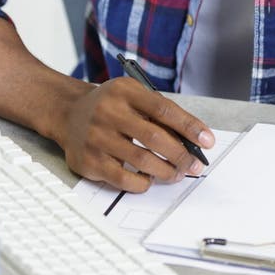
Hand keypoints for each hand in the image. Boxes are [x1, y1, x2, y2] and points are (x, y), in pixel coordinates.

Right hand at [60, 77, 214, 191]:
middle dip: (181, 155)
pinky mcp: (88, 161)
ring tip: (177, 174)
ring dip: (166, 171)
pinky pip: (123, 179)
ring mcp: (96, 137)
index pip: (164, 109)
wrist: (67, 112)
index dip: (189, 126)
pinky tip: (148, 179)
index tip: (207, 140)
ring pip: (142, 161)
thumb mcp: (132, 95)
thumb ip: (158, 112)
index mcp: (124, 91)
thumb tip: (192, 139)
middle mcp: (108, 112)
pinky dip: (142, 183)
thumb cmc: (109, 106)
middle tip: (194, 165)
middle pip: (155, 137)